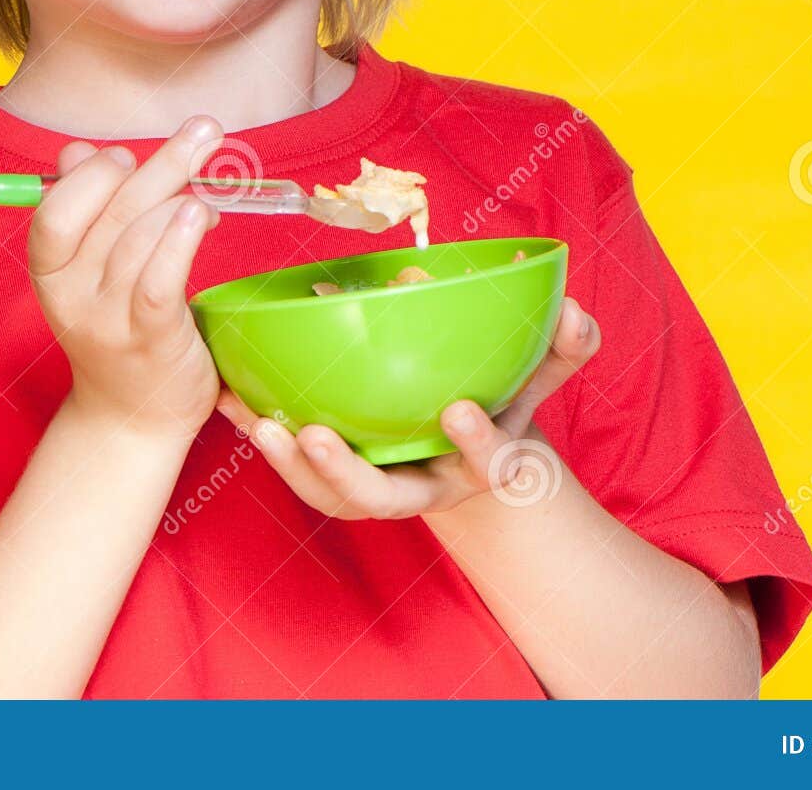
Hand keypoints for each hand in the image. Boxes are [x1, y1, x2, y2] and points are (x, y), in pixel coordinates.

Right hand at [28, 115, 225, 441]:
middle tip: (205, 131)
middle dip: (162, 164)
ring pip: (137, 240)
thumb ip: (84, 208)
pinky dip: (178, 242)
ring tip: (209, 191)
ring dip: (178, 199)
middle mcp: (71, 296)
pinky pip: (159, 283)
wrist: (132, 418)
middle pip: (110, 213)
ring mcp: (109, 321)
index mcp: (50, 272)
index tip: (128, 155)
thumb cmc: (118, 328)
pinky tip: (200, 215)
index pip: (55, 210)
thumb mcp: (88, 270)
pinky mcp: (152, 340)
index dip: (93, 175)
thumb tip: (76, 151)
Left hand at [217, 296, 601, 519]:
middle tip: (317, 437)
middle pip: (382, 499)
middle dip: (346, 475)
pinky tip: (233, 397)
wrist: (462, 453)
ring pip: (328, 494)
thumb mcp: (535, 378)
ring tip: (260, 423)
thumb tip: (578, 310)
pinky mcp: (337, 480)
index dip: (477, 442)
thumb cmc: (499, 404)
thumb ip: (561, 349)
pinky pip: (297, 467)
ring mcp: (376, 490)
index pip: (486, 464)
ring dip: (290, 463)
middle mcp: (423, 489)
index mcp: (478, 466)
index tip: (459, 409)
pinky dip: (265, 436)